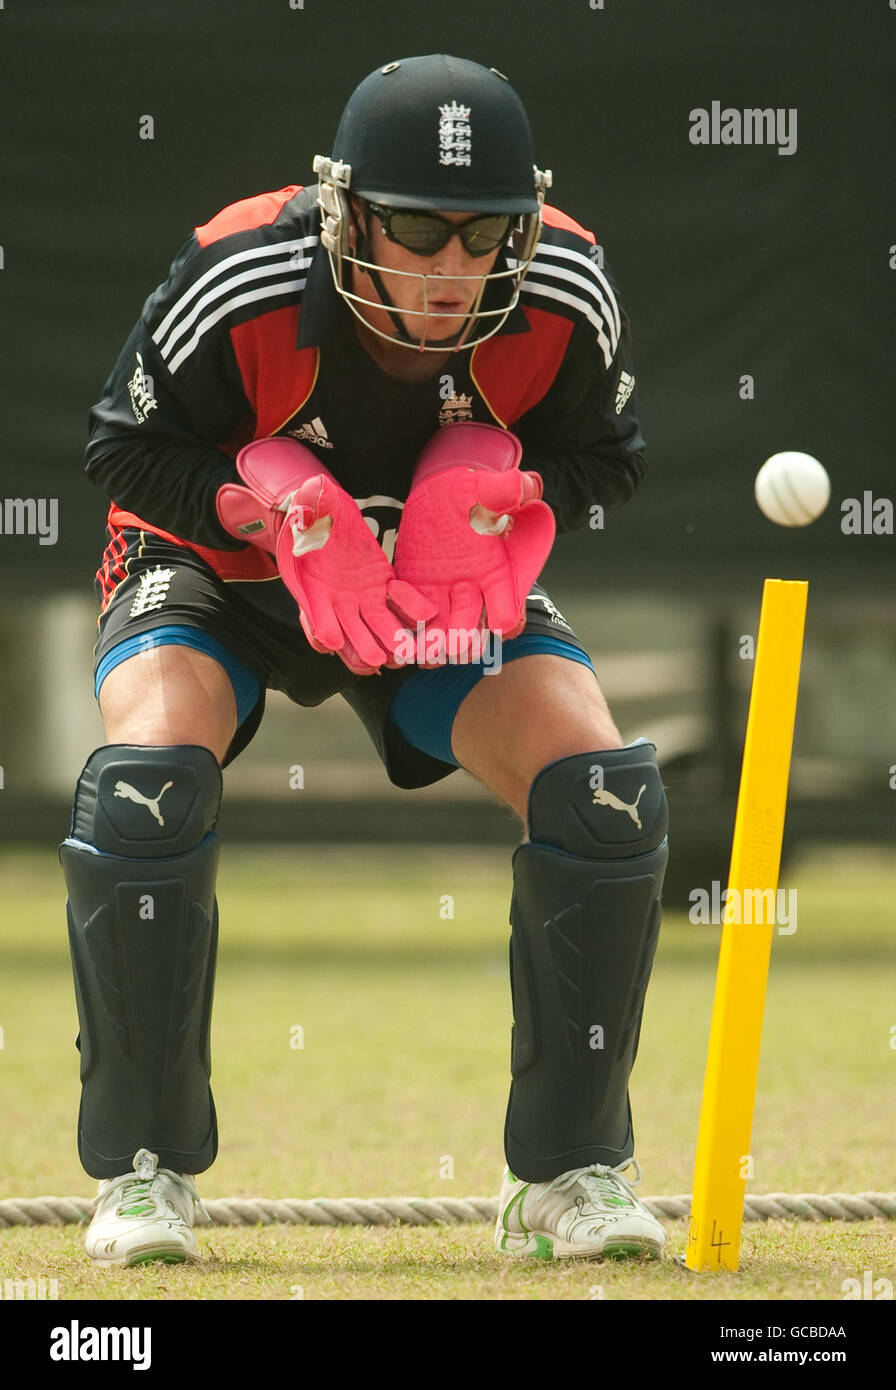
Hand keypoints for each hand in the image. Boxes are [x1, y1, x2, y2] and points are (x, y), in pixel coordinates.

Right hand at [279, 473, 435, 674]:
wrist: (329, 513)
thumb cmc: (313, 510)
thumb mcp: (309, 505)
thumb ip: (309, 507)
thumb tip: (308, 497)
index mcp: (311, 583)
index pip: (313, 611)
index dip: (321, 626)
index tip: (331, 641)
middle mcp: (335, 598)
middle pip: (347, 629)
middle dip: (361, 644)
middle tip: (375, 660)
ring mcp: (360, 596)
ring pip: (375, 624)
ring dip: (389, 638)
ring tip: (405, 651)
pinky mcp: (382, 587)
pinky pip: (398, 603)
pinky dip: (411, 609)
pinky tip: (427, 613)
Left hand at [392, 424, 555, 660]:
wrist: (442, 494)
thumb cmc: (471, 492)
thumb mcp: (488, 490)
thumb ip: (508, 490)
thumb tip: (528, 486)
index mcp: (496, 575)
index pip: (507, 612)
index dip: (504, 620)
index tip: (498, 624)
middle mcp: (472, 592)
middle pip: (472, 632)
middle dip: (463, 642)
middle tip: (450, 647)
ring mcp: (444, 594)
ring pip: (441, 633)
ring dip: (431, 643)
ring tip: (420, 648)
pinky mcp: (418, 589)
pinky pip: (411, 613)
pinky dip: (404, 613)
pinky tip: (395, 593)